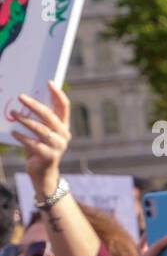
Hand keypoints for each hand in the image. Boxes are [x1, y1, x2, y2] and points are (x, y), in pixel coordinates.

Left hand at [11, 81, 71, 195]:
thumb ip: (37, 120)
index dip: (57, 93)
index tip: (48, 82)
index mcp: (63, 126)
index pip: (64, 106)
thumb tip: (22, 102)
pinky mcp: (49, 156)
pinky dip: (22, 138)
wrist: (43, 173)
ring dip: (25, 120)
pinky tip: (14, 132)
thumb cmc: (39, 147)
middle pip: (50, 116)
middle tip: (20, 97)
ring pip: (41, 129)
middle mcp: (64, 134)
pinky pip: (34, 144)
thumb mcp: (40, 132)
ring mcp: (58, 146)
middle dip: (34, 105)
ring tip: (13, 114)